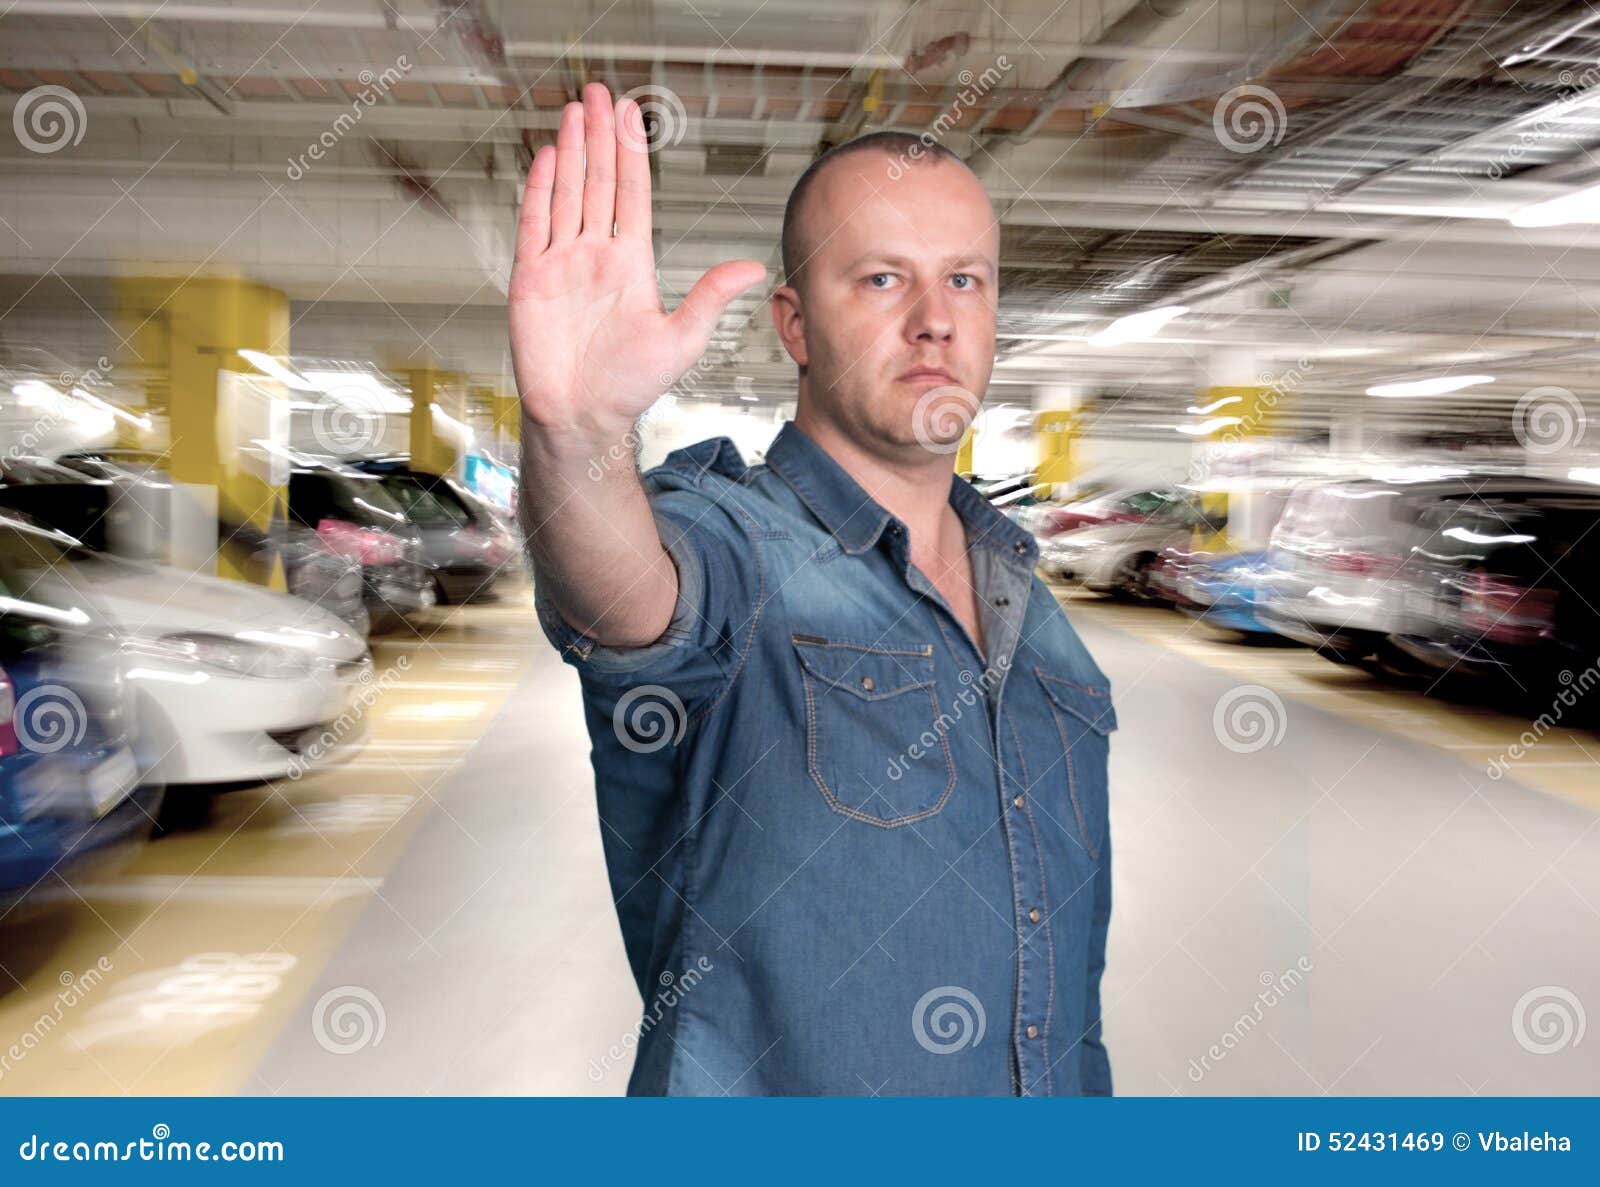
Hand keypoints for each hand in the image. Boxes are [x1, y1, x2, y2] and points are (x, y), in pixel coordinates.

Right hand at [509, 82, 766, 438]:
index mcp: (632, 264)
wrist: (582, 416)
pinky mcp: (530, 278)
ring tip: (575, 111)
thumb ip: (710, 296)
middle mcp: (596, 255)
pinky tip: (546, 159)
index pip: (633, 195)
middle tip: (600, 94)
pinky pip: (534, 224)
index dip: (631, 153)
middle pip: (598, 182)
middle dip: (599, 137)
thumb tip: (755, 267)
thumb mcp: (682, 339)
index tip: (631, 115)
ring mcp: (562, 263)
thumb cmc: (631, 386)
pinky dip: (539, 190)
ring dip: (570, 152)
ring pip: (567, 193)